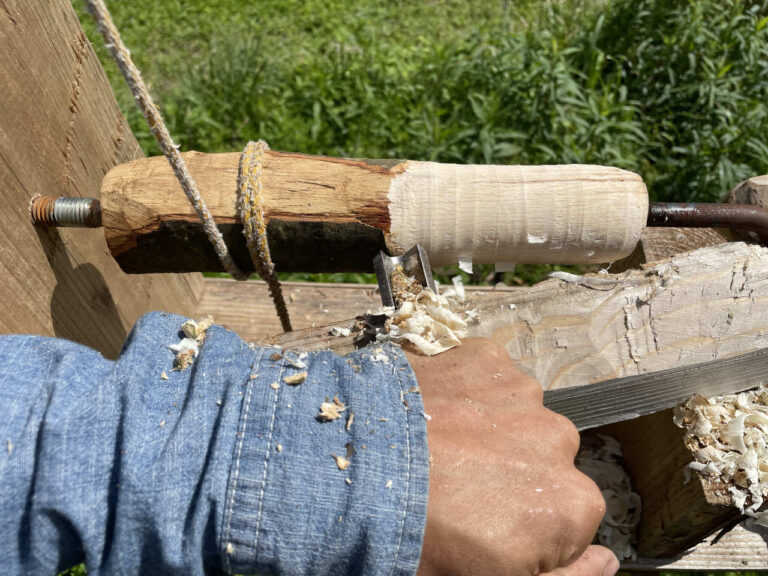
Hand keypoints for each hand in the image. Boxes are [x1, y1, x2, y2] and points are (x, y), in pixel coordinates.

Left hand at [406, 339, 616, 575]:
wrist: (342, 470)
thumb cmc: (412, 539)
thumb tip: (604, 562)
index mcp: (570, 504)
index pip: (567, 516)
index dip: (523, 523)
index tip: (482, 524)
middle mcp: (558, 440)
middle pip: (543, 460)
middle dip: (510, 472)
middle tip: (453, 485)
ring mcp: (520, 392)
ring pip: (517, 416)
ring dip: (489, 428)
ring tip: (437, 447)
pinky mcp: (484, 357)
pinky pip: (490, 378)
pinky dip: (468, 391)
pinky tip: (434, 412)